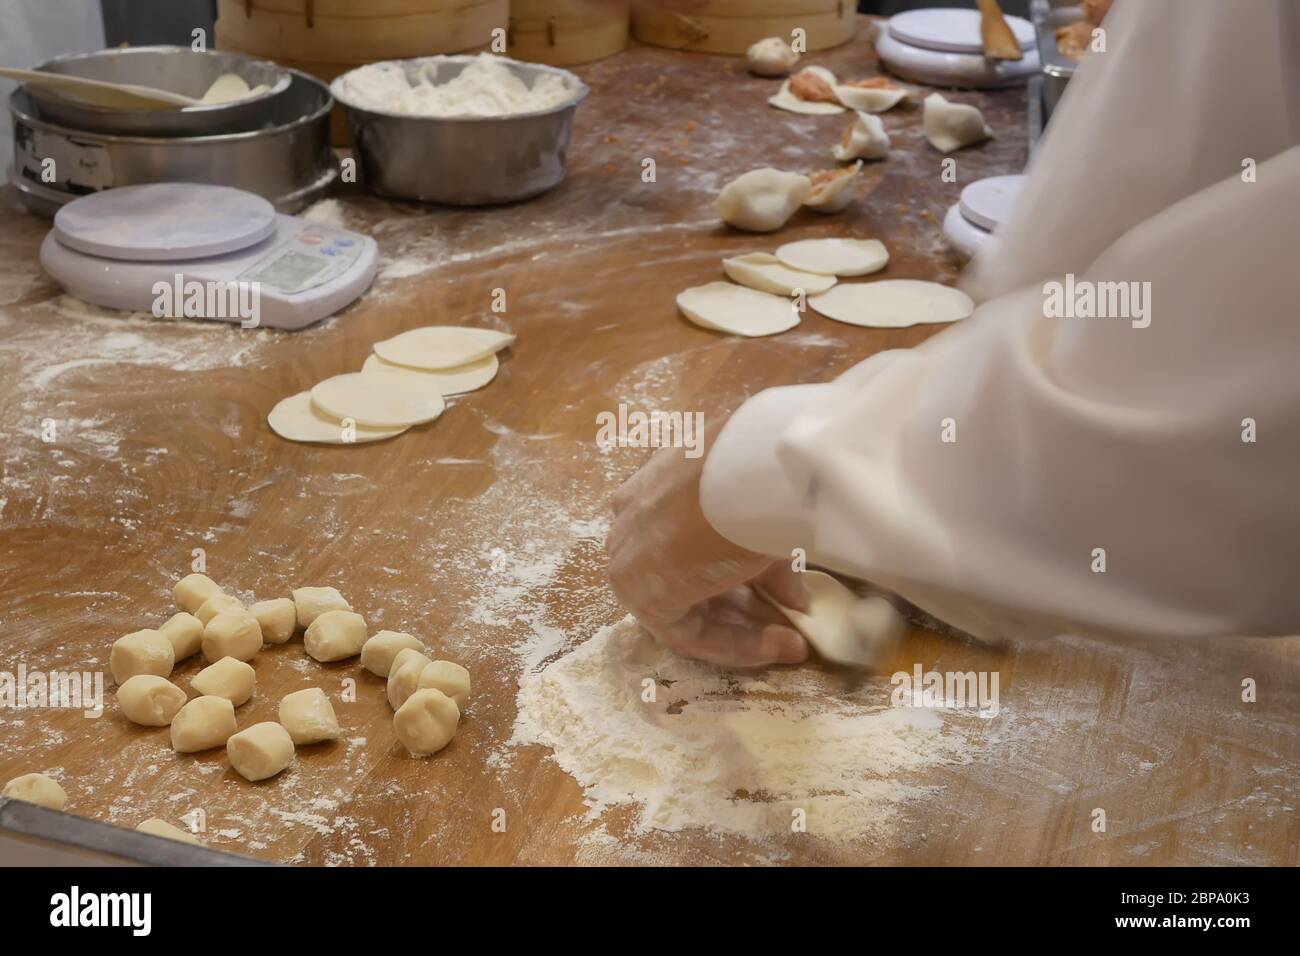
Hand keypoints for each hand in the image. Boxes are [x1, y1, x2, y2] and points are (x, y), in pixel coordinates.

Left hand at [606, 415, 809, 667]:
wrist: (745, 478)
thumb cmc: (754, 483)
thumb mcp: (767, 523)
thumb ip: (775, 568)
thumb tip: (799, 601)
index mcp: (656, 490)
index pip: (695, 547)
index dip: (746, 577)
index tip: (785, 593)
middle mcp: (636, 522)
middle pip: (691, 580)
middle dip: (746, 608)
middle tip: (790, 624)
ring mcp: (631, 557)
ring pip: (688, 608)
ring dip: (746, 631)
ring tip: (794, 643)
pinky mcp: (640, 593)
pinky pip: (687, 632)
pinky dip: (734, 644)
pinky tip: (778, 646)